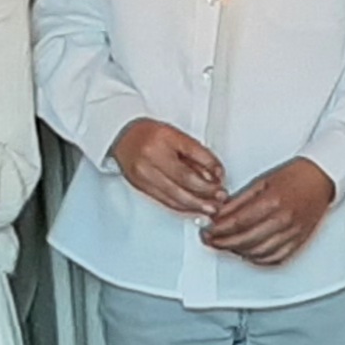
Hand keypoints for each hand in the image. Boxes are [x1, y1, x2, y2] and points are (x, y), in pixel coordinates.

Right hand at [109, 118, 224, 217]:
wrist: (122, 137)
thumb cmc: (151, 134)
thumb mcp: (176, 135)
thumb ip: (194, 154)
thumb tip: (213, 175)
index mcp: (164, 137)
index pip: (192, 152)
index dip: (210, 166)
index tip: (221, 176)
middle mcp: (152, 156)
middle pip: (184, 179)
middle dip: (206, 191)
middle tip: (221, 197)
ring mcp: (144, 174)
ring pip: (175, 195)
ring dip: (196, 204)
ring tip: (211, 208)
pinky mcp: (141, 187)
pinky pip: (165, 201)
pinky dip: (182, 207)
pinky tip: (194, 210)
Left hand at [203, 159, 335, 265]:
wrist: (322, 178)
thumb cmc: (295, 176)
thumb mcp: (262, 181)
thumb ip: (239, 200)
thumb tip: (219, 214)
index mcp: (272, 202)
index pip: (237, 223)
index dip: (218, 230)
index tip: (206, 230)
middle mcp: (283, 220)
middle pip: (244, 241)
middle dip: (222, 243)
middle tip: (210, 240)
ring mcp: (292, 234)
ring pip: (257, 253)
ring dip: (238, 252)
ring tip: (226, 245)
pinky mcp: (298, 241)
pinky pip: (275, 258)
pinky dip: (257, 259)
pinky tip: (248, 253)